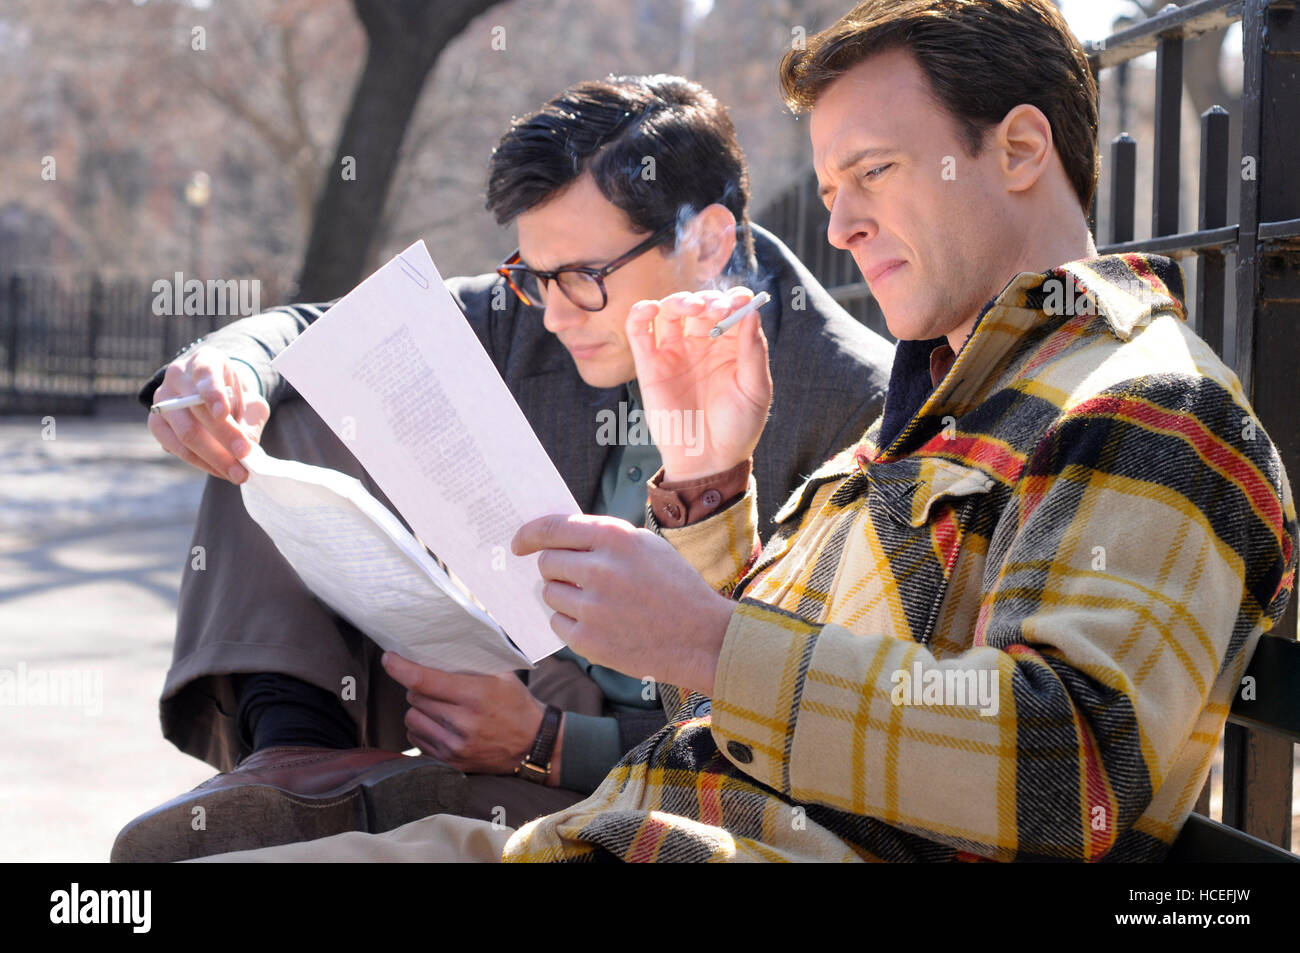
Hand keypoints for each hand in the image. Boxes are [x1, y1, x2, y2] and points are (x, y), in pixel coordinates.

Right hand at [147, 346, 269, 482]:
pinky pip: (175, 447)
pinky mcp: (156, 423)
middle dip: (223, 436)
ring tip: (237, 473)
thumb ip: (250, 419)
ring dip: (213, 457)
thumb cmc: (233, 396)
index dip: (213, 393)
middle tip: (245, 455)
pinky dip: (200, 462)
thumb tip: (248, 447)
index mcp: (204, 361)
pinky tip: (220, 471)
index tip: (224, 414)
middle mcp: (178, 376)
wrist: (211, 393)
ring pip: (184, 432)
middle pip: (196, 409)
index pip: (205, 373)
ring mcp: (162, 400)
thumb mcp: (250, 400)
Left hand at [381, 652, 558, 780]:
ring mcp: (455, 746)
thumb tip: (437, 650)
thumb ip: (470, 666)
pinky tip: (439, 726)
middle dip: (418, 688)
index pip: (424, 680)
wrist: (534, 745)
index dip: (401, 668)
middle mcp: (463, 723)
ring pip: (412, 720)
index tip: (388, 658)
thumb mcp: (501, 676)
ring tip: (437, 707)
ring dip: (418, 710)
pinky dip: (422, 731)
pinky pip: (417, 742)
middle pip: (415, 698)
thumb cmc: (517, 705)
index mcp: (476, 695)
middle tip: (433, 686)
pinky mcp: (451, 763)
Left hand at [512, 514, 736, 697]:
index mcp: (615, 538)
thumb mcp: (646, 545)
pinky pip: (558, 622)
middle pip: (548, 562)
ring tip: (598, 602)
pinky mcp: (588, 641)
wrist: (701, 637)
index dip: (528, 534)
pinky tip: (601, 623)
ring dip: (564, 595)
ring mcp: (592, 608)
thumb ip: (603, 538)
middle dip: (556, 567)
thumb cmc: (674, 587)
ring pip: (550, 593)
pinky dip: (572, 622)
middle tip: (579, 577)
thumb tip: (557, 538)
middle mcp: (600, 570)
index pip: (552, 528)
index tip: (518, 543)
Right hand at [625, 287, 771, 480]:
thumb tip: (752, 311)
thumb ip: (754, 351)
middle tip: (717, 309)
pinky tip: (650, 309)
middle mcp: (702, 344)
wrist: (709, 461)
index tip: (740, 299)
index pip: (730, 308)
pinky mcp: (649, 365)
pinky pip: (640, 332)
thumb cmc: (737, 428)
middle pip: (700, 305)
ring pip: (669, 311)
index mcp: (730, 346)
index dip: (734, 298)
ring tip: (692, 308)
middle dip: (708, 300)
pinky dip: (640, 314)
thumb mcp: (756, 390)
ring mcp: (674, 352)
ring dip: (679, 301)